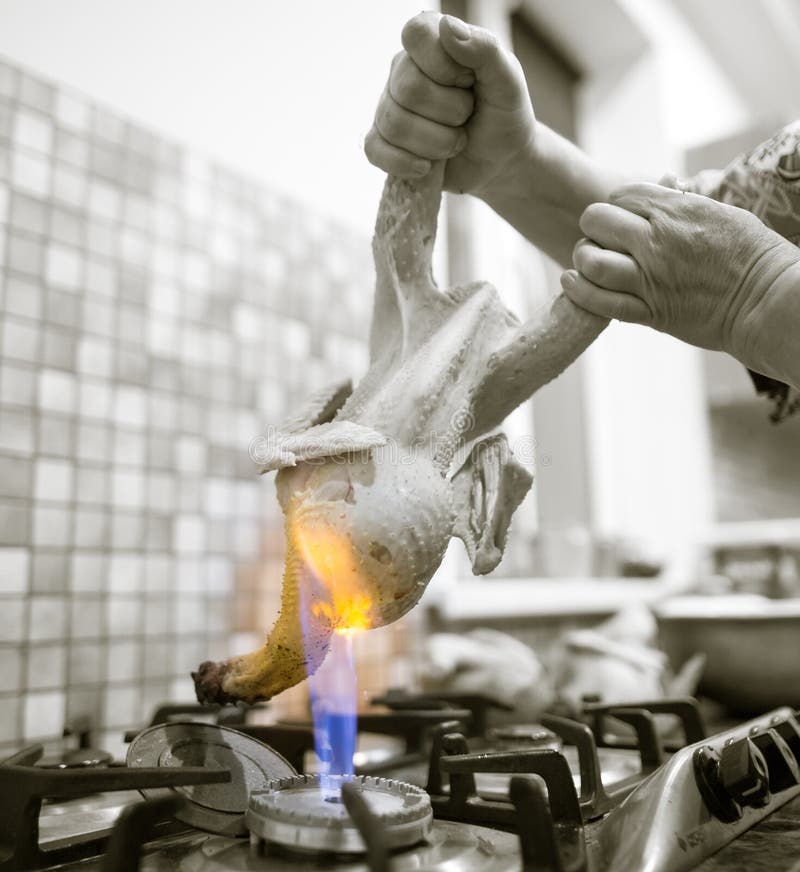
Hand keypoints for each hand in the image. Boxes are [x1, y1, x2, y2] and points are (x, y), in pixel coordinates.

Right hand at [365, 12, 534, 197]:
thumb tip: (446, 26)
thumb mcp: (507, 80)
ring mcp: (388, 107)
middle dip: (450, 113)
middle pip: (408, 89)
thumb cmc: (503, 115)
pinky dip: (405, 163)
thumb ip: (484, 49)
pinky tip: (428, 167)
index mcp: (431, 44)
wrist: (501, 162)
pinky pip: (374, 150)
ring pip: (395, 125)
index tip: (468, 81)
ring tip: (456, 141)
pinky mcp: (383, 143)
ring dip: (438, 143)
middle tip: (466, 117)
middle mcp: (403, 71)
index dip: (443, 64)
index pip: (416, 35)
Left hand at [561, 183, 799, 369]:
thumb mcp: (720, 213)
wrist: (764, 300)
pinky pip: (599, 301)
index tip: (620, 215)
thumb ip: (684, 202)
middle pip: (596, 221)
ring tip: (586, 260)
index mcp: (675, 211)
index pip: (621, 196)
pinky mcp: (648, 311)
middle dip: (593, 226)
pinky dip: (578, 291)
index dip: (615, 204)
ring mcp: (649, 278)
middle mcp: (656, 241)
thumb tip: (665, 186)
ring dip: (582, 258)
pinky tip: (571, 282)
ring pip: (591, 261)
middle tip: (599, 236)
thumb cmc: (751, 254)